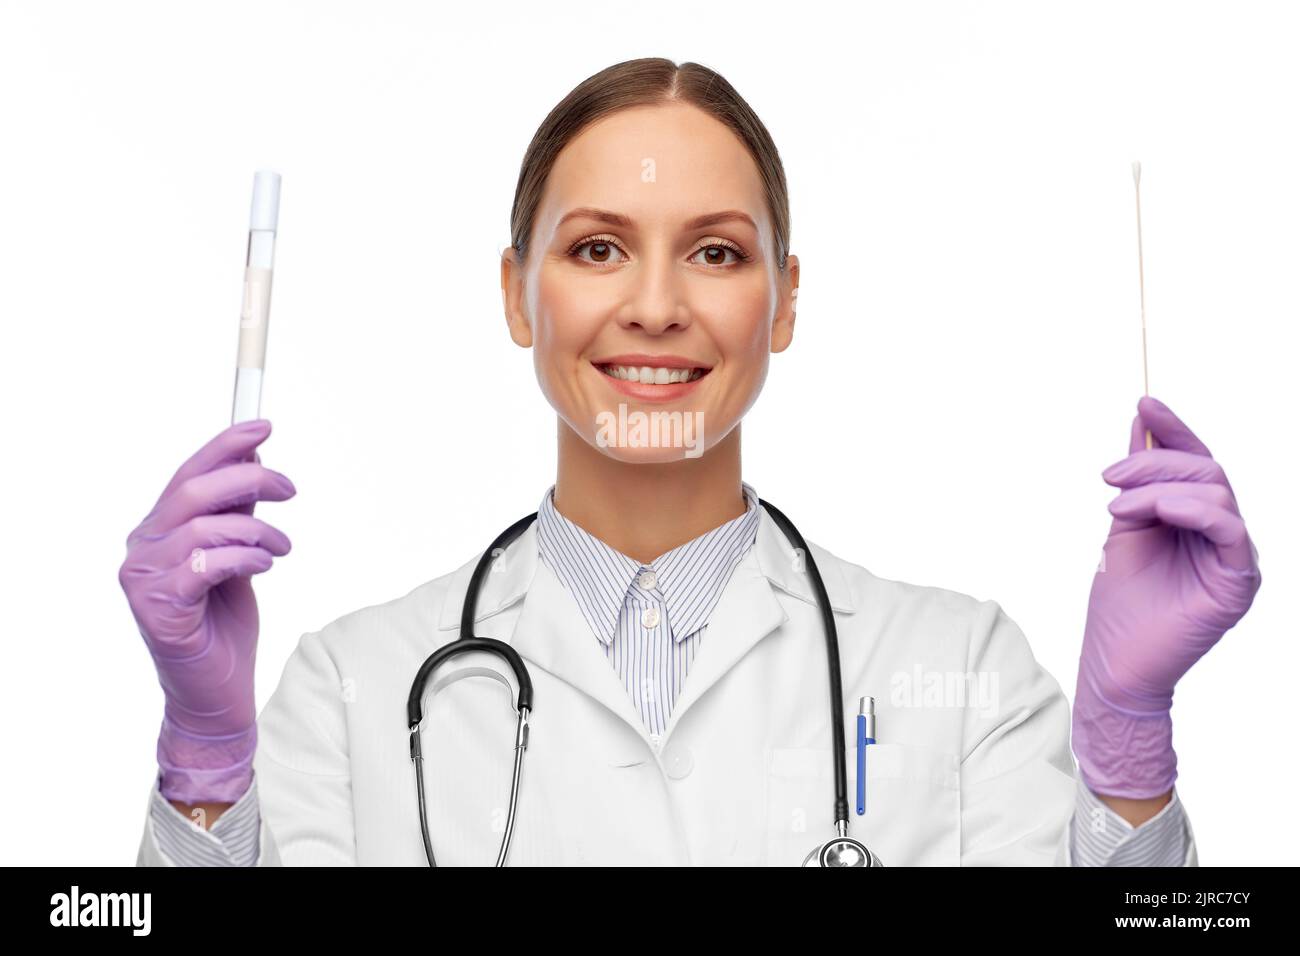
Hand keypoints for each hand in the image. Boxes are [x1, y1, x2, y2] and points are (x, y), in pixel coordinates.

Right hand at [118, 419, 294, 802]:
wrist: (218, 692)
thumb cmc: (224, 624)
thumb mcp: (238, 555)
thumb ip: (237, 513)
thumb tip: (255, 461)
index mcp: (158, 531)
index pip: (189, 474)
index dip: (225, 446)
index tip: (264, 426)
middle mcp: (142, 549)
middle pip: (195, 491)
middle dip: (251, 480)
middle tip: (290, 490)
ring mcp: (144, 580)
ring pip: (204, 526)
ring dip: (257, 532)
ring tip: (281, 550)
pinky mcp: (158, 609)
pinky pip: (205, 564)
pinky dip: (244, 558)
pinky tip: (263, 567)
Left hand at [1072, 396, 1260, 798]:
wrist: (1115, 661)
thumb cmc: (1120, 602)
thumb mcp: (1125, 527)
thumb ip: (1138, 481)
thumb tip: (1140, 423)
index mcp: (1195, 519)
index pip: (1196, 461)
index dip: (1174, 430)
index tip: (1144, 403)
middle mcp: (1221, 533)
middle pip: (1207, 470)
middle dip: (1154, 463)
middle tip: (1109, 476)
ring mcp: (1234, 557)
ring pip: (1216, 493)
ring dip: (1160, 489)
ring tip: (1116, 508)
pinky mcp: (1239, 583)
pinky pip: (1230, 530)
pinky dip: (1193, 510)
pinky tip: (1158, 511)